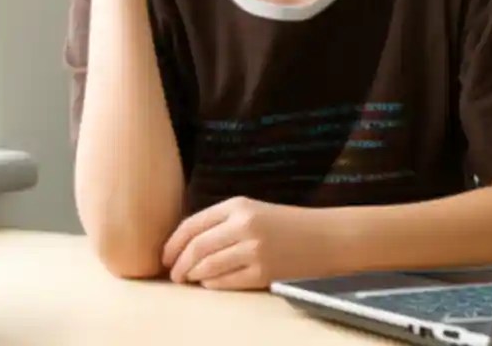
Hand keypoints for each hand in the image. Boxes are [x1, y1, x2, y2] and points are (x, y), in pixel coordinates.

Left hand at [160, 197, 341, 289]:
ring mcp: (254, 251)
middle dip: (178, 264)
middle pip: (195, 249)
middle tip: (173, 274)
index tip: (164, 256)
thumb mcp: (252, 210)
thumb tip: (184, 242)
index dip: (172, 243)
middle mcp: (243, 226)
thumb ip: (220, 221)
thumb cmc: (286, 224)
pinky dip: (212, 284)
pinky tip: (209, 284)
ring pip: (207, 267)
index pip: (191, 225)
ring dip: (192, 276)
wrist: (328, 237)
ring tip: (188, 279)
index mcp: (238, 206)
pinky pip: (226, 282)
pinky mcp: (264, 274)